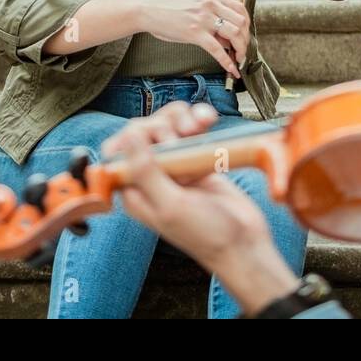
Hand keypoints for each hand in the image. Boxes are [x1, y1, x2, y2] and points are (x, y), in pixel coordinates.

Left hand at [101, 101, 299, 313]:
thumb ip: (146, 171)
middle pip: (142, 131)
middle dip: (162, 126)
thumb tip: (128, 136)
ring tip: (199, 129)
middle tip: (181, 140)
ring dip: (182, 119)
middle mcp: (150, 176)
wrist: (244, 241)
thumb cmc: (206, 233)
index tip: (151, 137)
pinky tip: (209, 121)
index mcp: (134, 190)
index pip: (116, 151)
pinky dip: (199, 120)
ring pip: (168, 125)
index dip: (130, 136)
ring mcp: (174, 166)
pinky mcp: (195, 158)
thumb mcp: (171, 206)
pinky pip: (191, 129)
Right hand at [142, 0, 249, 77]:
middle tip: (242, 51)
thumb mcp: (195, 5)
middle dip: (245, 39)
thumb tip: (226, 37)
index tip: (245, 35)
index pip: (240, 8)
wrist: (149, 11)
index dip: (247, 24)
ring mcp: (203, 19)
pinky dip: (227, 62)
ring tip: (238, 59)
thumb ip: (212, 16)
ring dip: (240, 50)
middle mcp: (210, 5)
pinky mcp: (195, 33)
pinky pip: (217, 49)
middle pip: (241, 22)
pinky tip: (231, 69)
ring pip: (234, 34)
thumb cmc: (170, 10)